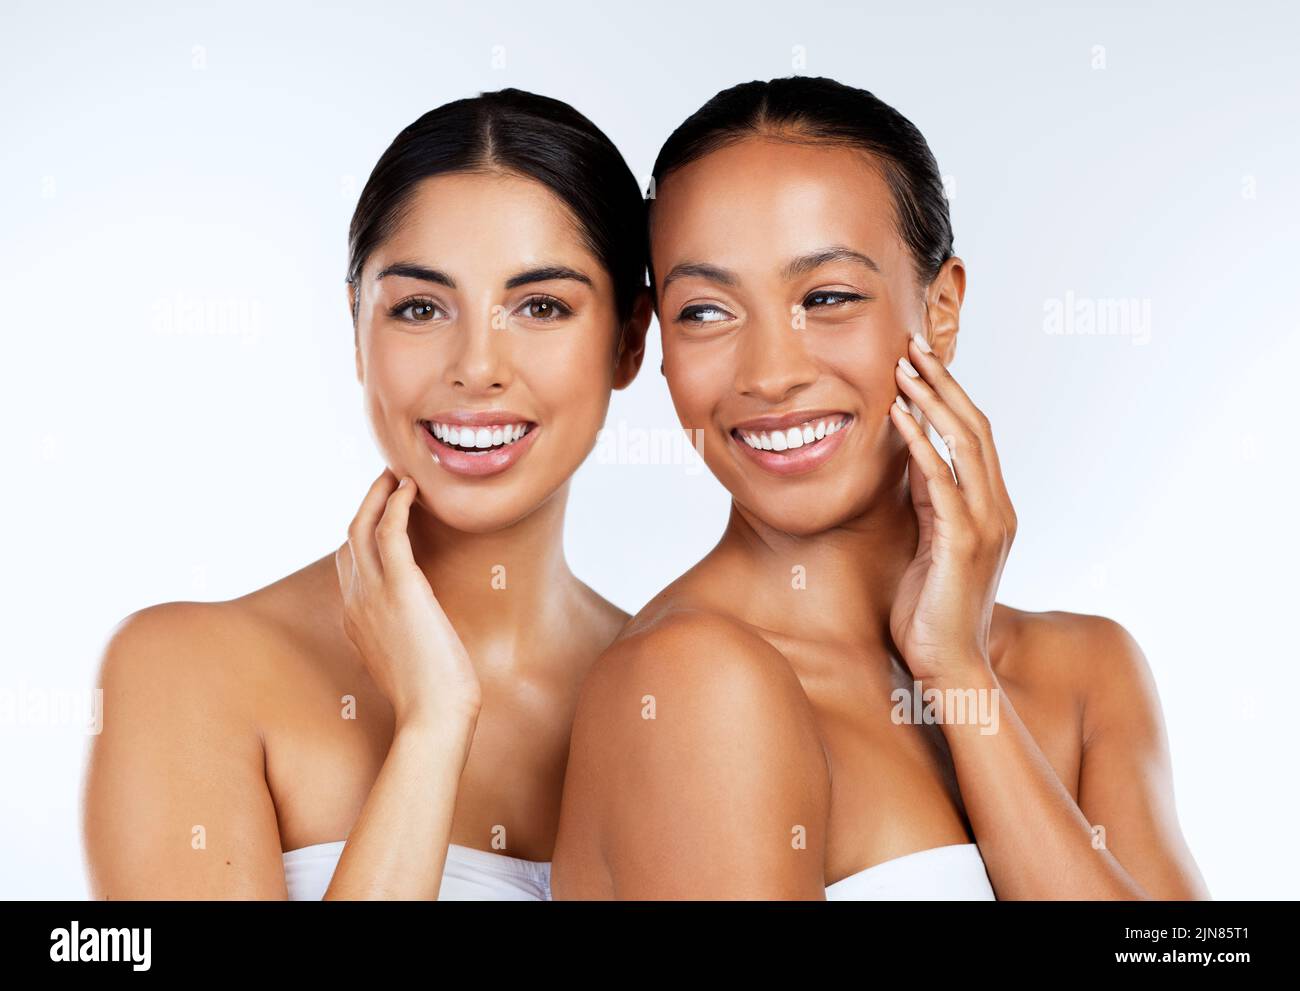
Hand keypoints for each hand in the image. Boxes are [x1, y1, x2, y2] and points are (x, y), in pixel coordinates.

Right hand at [334, 468, 481, 730]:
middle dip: (366, 507)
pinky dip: (395, 505)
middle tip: (388, 481)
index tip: (384, 514)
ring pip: (361, 528)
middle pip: (349, 540)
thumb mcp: (408, 663)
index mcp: (355, 621)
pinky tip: (410, 489)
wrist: (434, 717)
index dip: (364, 536)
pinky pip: (388, 533)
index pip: (350, 566)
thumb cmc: (432, 700)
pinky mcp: (400, 589)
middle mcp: (355, 603)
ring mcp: (372, 595)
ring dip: (377, 495)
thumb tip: (418, 629)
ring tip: (397, 474)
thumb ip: (402, 640)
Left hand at [887, 333, 1016, 685]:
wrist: (948, 666)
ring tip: (903, 369)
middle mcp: (998, 510)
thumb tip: (913, 461)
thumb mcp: (930, 543)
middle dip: (943, 383)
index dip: (951, 395)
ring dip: (932, 401)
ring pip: (964, 444)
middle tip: (913, 347)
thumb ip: (929, 503)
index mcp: (992, 509)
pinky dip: (919, 443)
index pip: (976, 437)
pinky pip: (941, 480)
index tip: (921, 363)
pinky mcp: (963, 542)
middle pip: (976, 428)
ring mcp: (985, 525)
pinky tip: (896, 418)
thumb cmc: (930, 611)